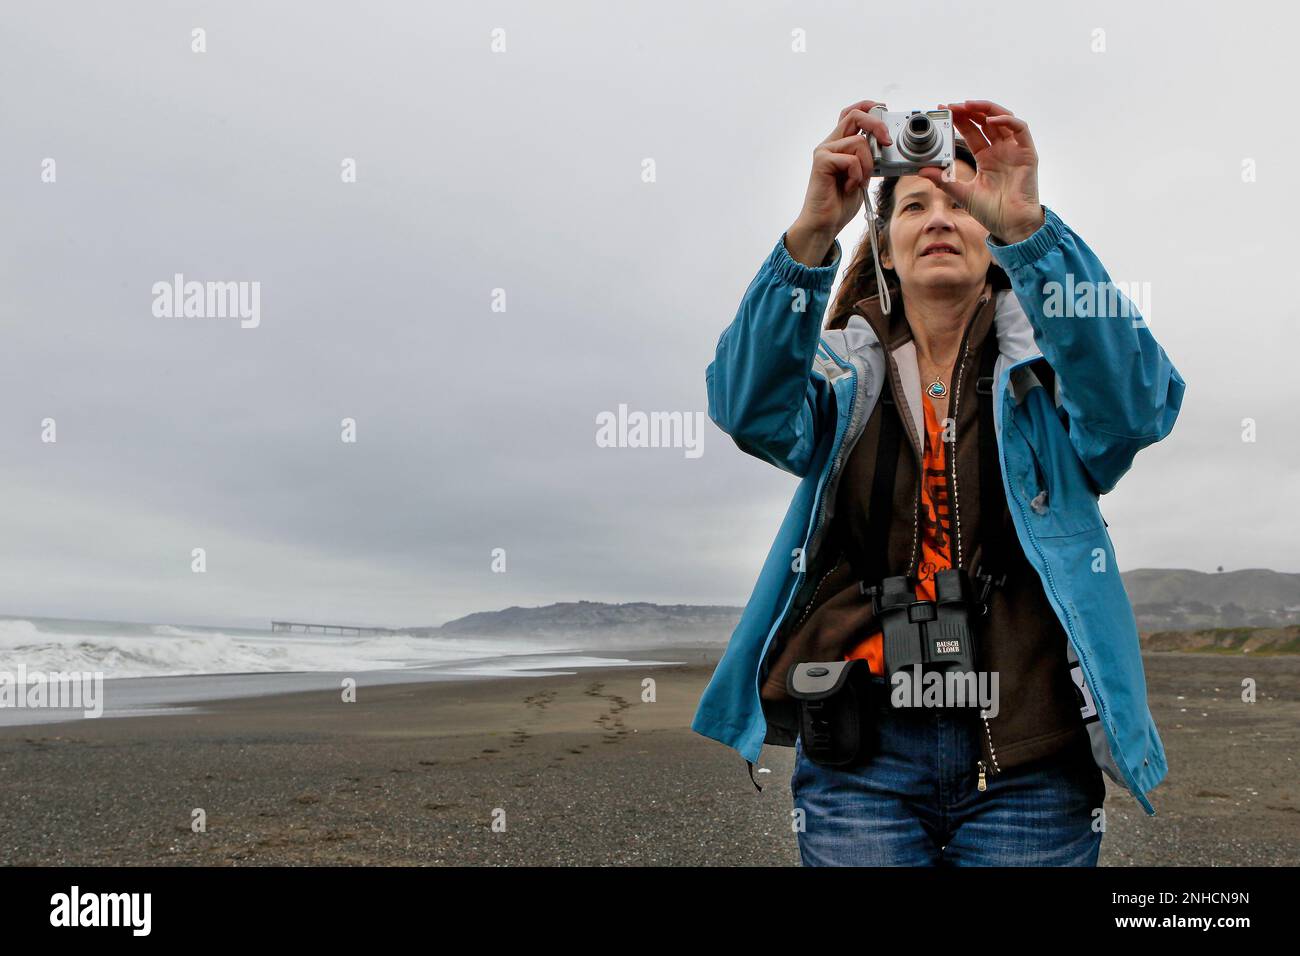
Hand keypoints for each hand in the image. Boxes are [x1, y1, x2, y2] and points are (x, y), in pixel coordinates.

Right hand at [787, 99, 893, 262]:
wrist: (824, 224)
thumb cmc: (840, 203)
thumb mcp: (862, 175)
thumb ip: (869, 158)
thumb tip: (885, 144)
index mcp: (839, 145)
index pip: (851, 114)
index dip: (869, 107)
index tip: (884, 111)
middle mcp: (830, 144)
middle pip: (854, 115)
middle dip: (877, 124)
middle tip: (886, 142)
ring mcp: (824, 152)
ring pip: (858, 142)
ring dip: (867, 164)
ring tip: (859, 181)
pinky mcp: (822, 162)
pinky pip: (851, 159)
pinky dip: (856, 175)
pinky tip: (849, 187)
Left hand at [917, 100, 1044, 244]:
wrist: (1010, 225)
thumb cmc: (991, 212)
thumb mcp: (961, 193)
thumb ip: (943, 180)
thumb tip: (922, 170)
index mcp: (986, 158)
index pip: (971, 131)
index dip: (958, 120)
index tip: (943, 112)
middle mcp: (1000, 150)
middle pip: (985, 121)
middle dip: (968, 111)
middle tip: (951, 106)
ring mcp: (1014, 150)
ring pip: (1002, 119)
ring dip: (985, 109)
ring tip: (968, 105)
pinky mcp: (1027, 153)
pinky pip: (1020, 129)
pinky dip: (1006, 120)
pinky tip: (990, 120)